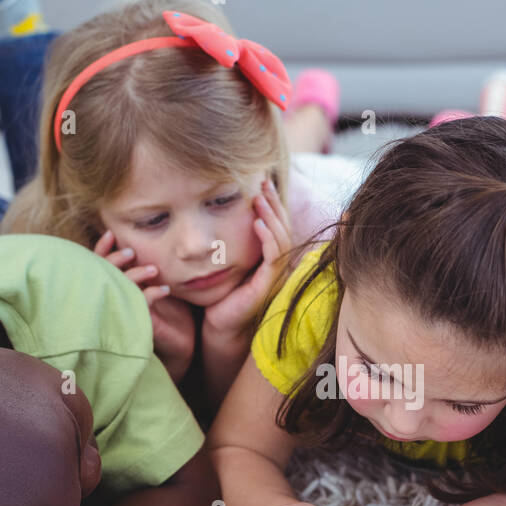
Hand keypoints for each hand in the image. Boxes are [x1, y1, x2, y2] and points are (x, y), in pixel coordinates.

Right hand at [94, 230, 197, 381]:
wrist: (181, 342)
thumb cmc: (167, 310)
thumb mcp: (154, 284)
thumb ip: (143, 267)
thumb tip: (144, 237)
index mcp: (115, 284)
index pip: (99, 263)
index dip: (102, 249)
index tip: (110, 233)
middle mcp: (114, 296)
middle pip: (104, 274)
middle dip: (116, 260)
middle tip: (132, 253)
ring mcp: (124, 310)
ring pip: (121, 288)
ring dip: (136, 275)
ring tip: (154, 269)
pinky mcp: (138, 322)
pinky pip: (140, 305)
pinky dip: (153, 294)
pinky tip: (165, 289)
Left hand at [202, 177, 292, 340]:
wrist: (221, 323)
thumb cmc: (223, 294)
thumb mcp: (229, 261)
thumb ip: (234, 240)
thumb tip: (223, 212)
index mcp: (272, 258)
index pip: (278, 225)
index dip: (273, 203)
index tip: (263, 183)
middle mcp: (278, 265)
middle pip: (284, 227)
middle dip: (274, 203)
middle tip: (264, 182)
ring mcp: (275, 275)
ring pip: (281, 239)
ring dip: (271, 216)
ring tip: (259, 198)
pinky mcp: (267, 285)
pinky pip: (273, 257)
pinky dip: (267, 238)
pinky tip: (257, 223)